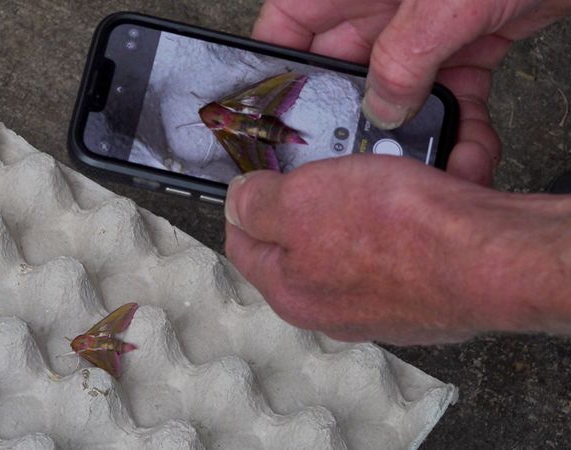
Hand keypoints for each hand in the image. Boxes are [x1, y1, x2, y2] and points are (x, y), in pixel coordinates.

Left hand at [224, 157, 570, 344]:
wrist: (488, 257)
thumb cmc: (396, 232)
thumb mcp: (300, 200)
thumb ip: (257, 204)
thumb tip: (236, 202)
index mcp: (289, 291)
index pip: (242, 245)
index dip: (241, 205)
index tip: (252, 180)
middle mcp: (330, 309)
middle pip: (297, 245)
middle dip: (304, 201)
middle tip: (319, 168)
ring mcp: (377, 306)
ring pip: (349, 242)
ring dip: (354, 205)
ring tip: (371, 174)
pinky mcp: (420, 296)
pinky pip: (393, 248)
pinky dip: (395, 219)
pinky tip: (409, 196)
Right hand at [253, 0, 570, 184]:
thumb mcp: (442, 0)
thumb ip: (403, 55)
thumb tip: (382, 108)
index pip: (290, 23)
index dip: (275, 68)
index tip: (275, 114)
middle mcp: (382, 2)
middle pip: (346, 68)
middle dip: (355, 116)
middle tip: (358, 159)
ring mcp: (426, 23)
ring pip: (400, 89)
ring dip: (415, 130)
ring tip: (425, 162)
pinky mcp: (470, 38)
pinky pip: (453, 91)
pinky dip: (463, 123)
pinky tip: (470, 147)